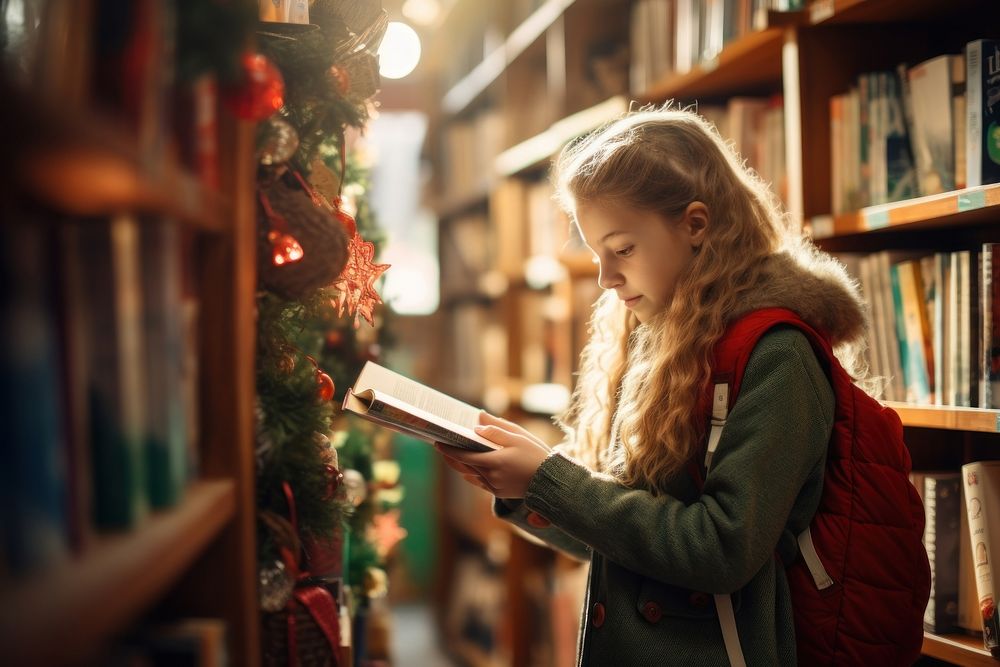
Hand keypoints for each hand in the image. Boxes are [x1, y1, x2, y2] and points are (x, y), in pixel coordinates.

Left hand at [435, 411, 550, 498]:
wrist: (551, 481)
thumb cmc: (536, 455)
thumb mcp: (518, 437)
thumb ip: (496, 429)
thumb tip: (477, 423)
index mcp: (495, 461)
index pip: (464, 455)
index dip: (449, 450)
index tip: (438, 442)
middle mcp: (491, 476)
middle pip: (463, 466)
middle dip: (451, 456)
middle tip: (440, 447)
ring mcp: (495, 486)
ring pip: (470, 475)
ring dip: (460, 465)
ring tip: (452, 455)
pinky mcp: (499, 493)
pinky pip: (479, 483)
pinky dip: (472, 474)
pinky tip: (468, 468)